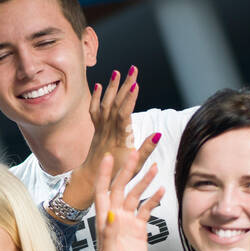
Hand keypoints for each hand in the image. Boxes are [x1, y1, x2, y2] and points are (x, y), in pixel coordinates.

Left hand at [61, 68, 138, 207]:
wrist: (91, 181)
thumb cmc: (116, 176)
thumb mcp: (134, 166)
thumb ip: (145, 150)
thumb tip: (158, 134)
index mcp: (119, 139)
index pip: (123, 116)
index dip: (128, 100)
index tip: (134, 85)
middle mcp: (108, 132)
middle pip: (116, 105)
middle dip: (124, 86)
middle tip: (133, 69)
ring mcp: (101, 130)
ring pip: (105, 105)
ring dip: (111, 88)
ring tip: (117, 72)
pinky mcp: (96, 130)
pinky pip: (94, 112)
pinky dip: (96, 98)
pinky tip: (98, 86)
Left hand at [92, 148, 161, 250]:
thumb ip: (110, 232)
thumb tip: (111, 212)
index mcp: (104, 220)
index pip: (103, 191)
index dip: (104, 174)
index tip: (108, 157)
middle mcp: (115, 217)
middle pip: (121, 187)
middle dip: (128, 170)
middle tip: (137, 153)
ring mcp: (127, 221)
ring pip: (136, 195)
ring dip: (144, 181)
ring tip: (154, 166)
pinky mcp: (139, 228)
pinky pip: (146, 209)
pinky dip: (153, 198)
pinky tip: (161, 188)